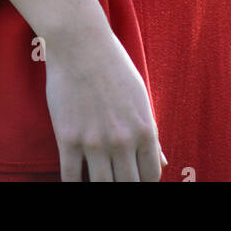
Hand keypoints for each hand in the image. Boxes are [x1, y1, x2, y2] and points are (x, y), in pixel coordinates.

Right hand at [44, 26, 167, 181]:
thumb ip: (150, 134)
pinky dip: (73, 186)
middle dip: (124, 186)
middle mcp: (123, 141)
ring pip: (100, 186)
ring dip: (100, 187)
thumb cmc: (113, 65)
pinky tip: (75, 182)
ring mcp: (94, 141)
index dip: (144, 184)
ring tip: (97, 181)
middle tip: (116, 178)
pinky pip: (70, 177)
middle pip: (128, 186)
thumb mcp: (140, 96)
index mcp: (145, 130)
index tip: (134, 180)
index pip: (151, 178)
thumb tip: (162, 163)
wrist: (80, 42)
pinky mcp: (68, 138)